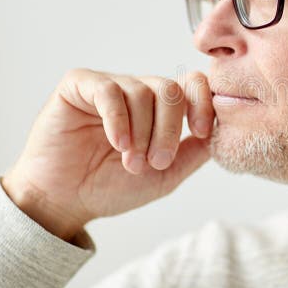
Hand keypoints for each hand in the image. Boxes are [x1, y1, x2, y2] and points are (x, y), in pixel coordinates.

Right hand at [1, 68, 214, 240]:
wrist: (64, 202)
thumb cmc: (111, 187)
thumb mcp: (165, 175)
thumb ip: (195, 152)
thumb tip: (224, 130)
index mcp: (160, 109)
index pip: (192, 85)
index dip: (202, 103)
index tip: (200, 132)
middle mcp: (137, 92)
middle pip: (170, 89)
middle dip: (168, 129)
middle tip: (155, 161)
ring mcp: (108, 86)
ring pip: (142, 91)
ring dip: (141, 132)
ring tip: (130, 161)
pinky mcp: (78, 86)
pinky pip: (109, 90)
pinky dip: (118, 118)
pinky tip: (117, 143)